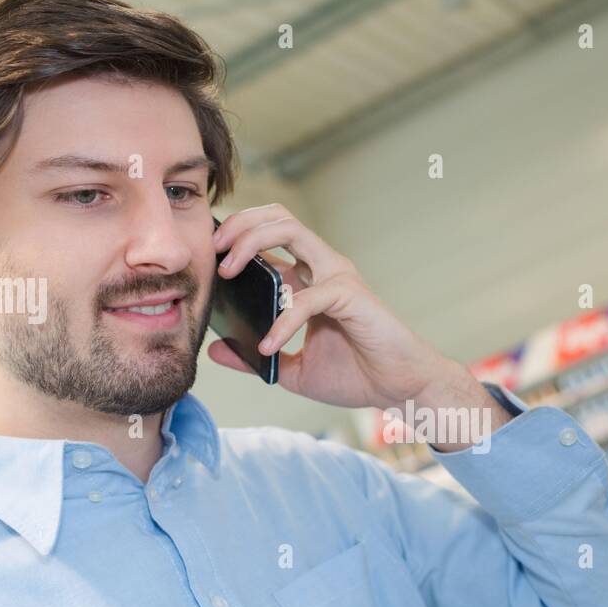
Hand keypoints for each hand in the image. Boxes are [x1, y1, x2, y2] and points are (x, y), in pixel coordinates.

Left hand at [207, 204, 471, 415]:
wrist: (400, 389)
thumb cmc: (356, 375)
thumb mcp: (292, 371)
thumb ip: (254, 359)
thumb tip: (216, 350)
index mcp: (309, 279)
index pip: (269, 234)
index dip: (236, 234)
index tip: (207, 256)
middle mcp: (323, 268)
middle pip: (277, 217)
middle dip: (238, 224)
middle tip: (213, 252)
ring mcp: (337, 276)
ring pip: (290, 230)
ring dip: (251, 242)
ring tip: (227, 272)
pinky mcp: (350, 295)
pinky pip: (306, 298)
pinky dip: (282, 321)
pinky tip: (269, 345)